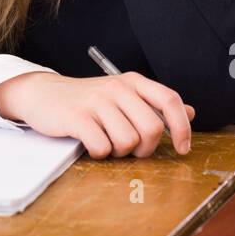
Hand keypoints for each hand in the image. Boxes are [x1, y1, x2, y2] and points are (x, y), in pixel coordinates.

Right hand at [0, 71, 195, 158]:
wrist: (43, 94)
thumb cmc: (88, 100)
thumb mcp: (124, 95)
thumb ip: (155, 104)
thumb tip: (191, 112)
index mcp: (133, 81)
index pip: (169, 100)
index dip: (182, 127)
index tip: (182, 148)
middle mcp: (117, 87)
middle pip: (151, 128)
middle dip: (145, 149)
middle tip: (131, 149)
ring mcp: (96, 101)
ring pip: (128, 142)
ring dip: (120, 152)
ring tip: (107, 142)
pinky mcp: (76, 117)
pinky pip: (102, 147)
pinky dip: (100, 154)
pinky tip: (91, 143)